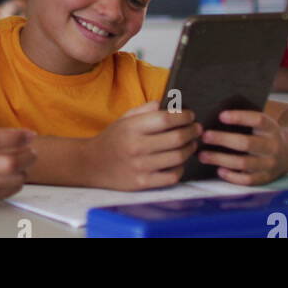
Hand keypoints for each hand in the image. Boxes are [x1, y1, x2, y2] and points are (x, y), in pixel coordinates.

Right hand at [0, 76, 35, 204]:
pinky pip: (7, 192)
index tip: (29, 134)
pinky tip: (12, 174)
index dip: (17, 136)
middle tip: (33, 151)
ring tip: (24, 161)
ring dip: (24, 170)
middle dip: (28, 156)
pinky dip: (15, 183)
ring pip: (12, 180)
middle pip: (9, 164)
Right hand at [83, 101, 199, 190]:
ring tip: (191, 144)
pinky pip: (172, 176)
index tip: (190, 115)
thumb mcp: (125, 118)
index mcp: (132, 127)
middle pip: (177, 138)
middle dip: (192, 132)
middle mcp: (137, 147)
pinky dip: (180, 168)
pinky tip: (178, 162)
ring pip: (178, 157)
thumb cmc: (112, 138)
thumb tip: (171, 104)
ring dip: (190, 149)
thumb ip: (147, 109)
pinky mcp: (142, 183)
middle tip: (197, 129)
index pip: (166, 119)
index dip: (184, 116)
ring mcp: (140, 167)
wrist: (91, 164)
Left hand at [198, 110, 287, 184]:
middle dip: (223, 139)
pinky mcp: (265, 178)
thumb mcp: (261, 124)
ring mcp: (270, 164)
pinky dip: (232, 176)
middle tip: (204, 136)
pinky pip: (247, 180)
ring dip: (220, 159)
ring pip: (244, 163)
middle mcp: (272, 146)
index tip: (220, 115)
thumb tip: (213, 115)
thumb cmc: (263, 134)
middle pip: (246, 143)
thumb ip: (244, 120)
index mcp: (271, 128)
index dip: (239, 117)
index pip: (257, 120)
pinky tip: (218, 170)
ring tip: (202, 155)